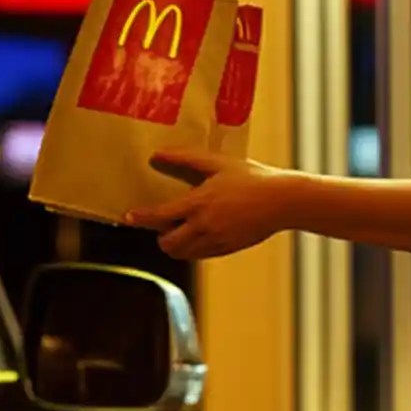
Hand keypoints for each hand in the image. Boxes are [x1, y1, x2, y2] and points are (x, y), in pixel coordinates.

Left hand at [125, 150, 295, 259]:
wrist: (282, 201)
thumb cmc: (251, 177)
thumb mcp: (217, 163)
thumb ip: (186, 159)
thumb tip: (158, 154)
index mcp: (198, 203)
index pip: (160, 216)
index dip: (141, 218)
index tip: (128, 217)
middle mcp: (203, 226)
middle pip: (168, 242)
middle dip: (159, 236)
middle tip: (161, 226)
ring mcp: (216, 240)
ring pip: (183, 253)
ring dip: (174, 245)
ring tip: (178, 231)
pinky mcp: (227, 249)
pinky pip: (201, 255)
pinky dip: (193, 249)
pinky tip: (198, 235)